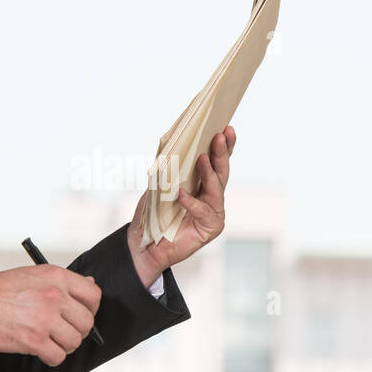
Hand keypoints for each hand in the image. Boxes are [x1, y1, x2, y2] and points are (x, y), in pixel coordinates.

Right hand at [0, 265, 102, 365]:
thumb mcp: (32, 275)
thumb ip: (61, 282)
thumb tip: (91, 284)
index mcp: (56, 276)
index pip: (93, 295)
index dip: (90, 309)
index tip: (80, 316)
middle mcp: (54, 295)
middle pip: (86, 322)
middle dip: (76, 331)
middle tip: (61, 333)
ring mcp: (45, 318)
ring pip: (74, 341)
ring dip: (63, 346)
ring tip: (47, 341)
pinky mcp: (34, 339)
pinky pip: (57, 356)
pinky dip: (50, 358)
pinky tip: (39, 351)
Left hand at [128, 125, 235, 284]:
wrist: (146, 243)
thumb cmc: (154, 213)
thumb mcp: (160, 184)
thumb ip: (170, 167)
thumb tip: (173, 141)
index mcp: (203, 184)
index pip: (217, 162)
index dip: (224, 146)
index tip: (226, 128)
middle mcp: (212, 196)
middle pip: (221, 171)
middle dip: (222, 152)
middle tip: (220, 135)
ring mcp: (214, 212)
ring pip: (216, 189)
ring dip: (209, 172)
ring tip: (202, 158)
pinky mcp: (211, 227)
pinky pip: (203, 211)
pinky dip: (190, 202)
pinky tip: (179, 193)